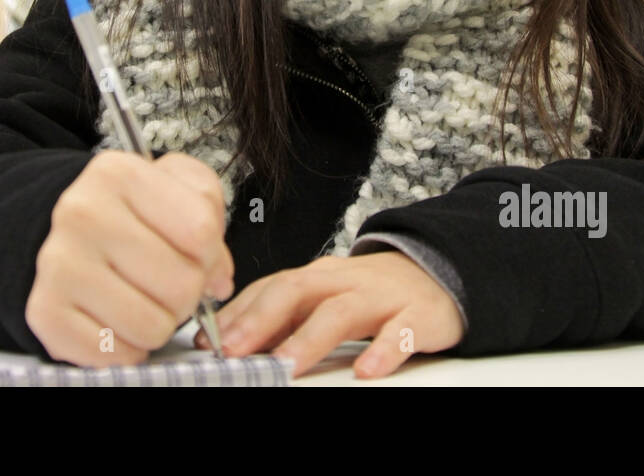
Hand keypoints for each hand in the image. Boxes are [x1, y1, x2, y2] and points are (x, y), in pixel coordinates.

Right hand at [26, 150, 234, 366]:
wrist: (63, 234)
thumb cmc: (129, 215)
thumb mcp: (175, 187)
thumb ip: (210, 216)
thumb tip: (218, 279)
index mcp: (118, 174)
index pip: (201, 232)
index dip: (210, 254)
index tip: (194, 254)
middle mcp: (81, 214)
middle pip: (181, 283)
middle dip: (186, 293)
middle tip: (166, 282)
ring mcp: (59, 265)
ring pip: (152, 326)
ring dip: (159, 324)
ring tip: (143, 301)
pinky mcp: (46, 313)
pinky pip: (117, 354)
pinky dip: (128, 347)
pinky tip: (117, 321)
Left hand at [193, 251, 463, 377]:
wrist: (434, 273)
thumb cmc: (368, 292)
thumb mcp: (322, 298)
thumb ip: (282, 316)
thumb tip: (228, 339)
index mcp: (316, 277)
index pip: (270, 287)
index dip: (238, 313)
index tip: (208, 340)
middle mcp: (343, 282)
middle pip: (297, 290)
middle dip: (261, 320)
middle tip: (236, 351)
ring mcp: (379, 297)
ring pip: (341, 311)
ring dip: (310, 339)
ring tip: (288, 365)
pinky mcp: (416, 315)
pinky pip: (401, 331)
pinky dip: (384, 350)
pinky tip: (367, 369)